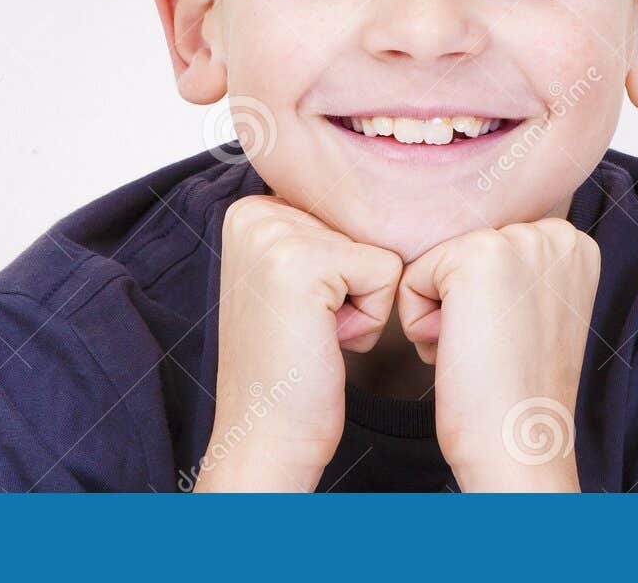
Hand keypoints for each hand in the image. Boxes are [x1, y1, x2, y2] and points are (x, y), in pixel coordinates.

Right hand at [193, 194, 402, 491]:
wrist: (266, 437)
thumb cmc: (290, 367)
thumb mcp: (294, 280)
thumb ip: (320, 232)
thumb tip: (379, 200)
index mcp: (252, 209)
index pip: (346, 211)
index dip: (345, 270)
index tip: (303, 310)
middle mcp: (255, 211)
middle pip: (364, 226)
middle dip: (354, 284)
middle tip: (310, 327)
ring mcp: (275, 234)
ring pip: (378, 249)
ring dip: (363, 302)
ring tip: (316, 333)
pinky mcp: (304, 263)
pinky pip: (386, 273)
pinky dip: (369, 319)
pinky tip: (325, 342)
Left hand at [398, 218, 599, 490]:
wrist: (522, 444)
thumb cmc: (519, 392)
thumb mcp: (536, 311)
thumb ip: (517, 271)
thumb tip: (470, 261)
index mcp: (571, 244)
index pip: (488, 249)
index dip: (485, 303)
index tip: (513, 341)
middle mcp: (553, 233)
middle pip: (462, 253)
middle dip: (461, 304)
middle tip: (494, 349)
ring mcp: (517, 240)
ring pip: (436, 264)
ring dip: (440, 314)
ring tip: (479, 350)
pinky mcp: (475, 256)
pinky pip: (412, 279)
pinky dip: (418, 323)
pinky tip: (458, 350)